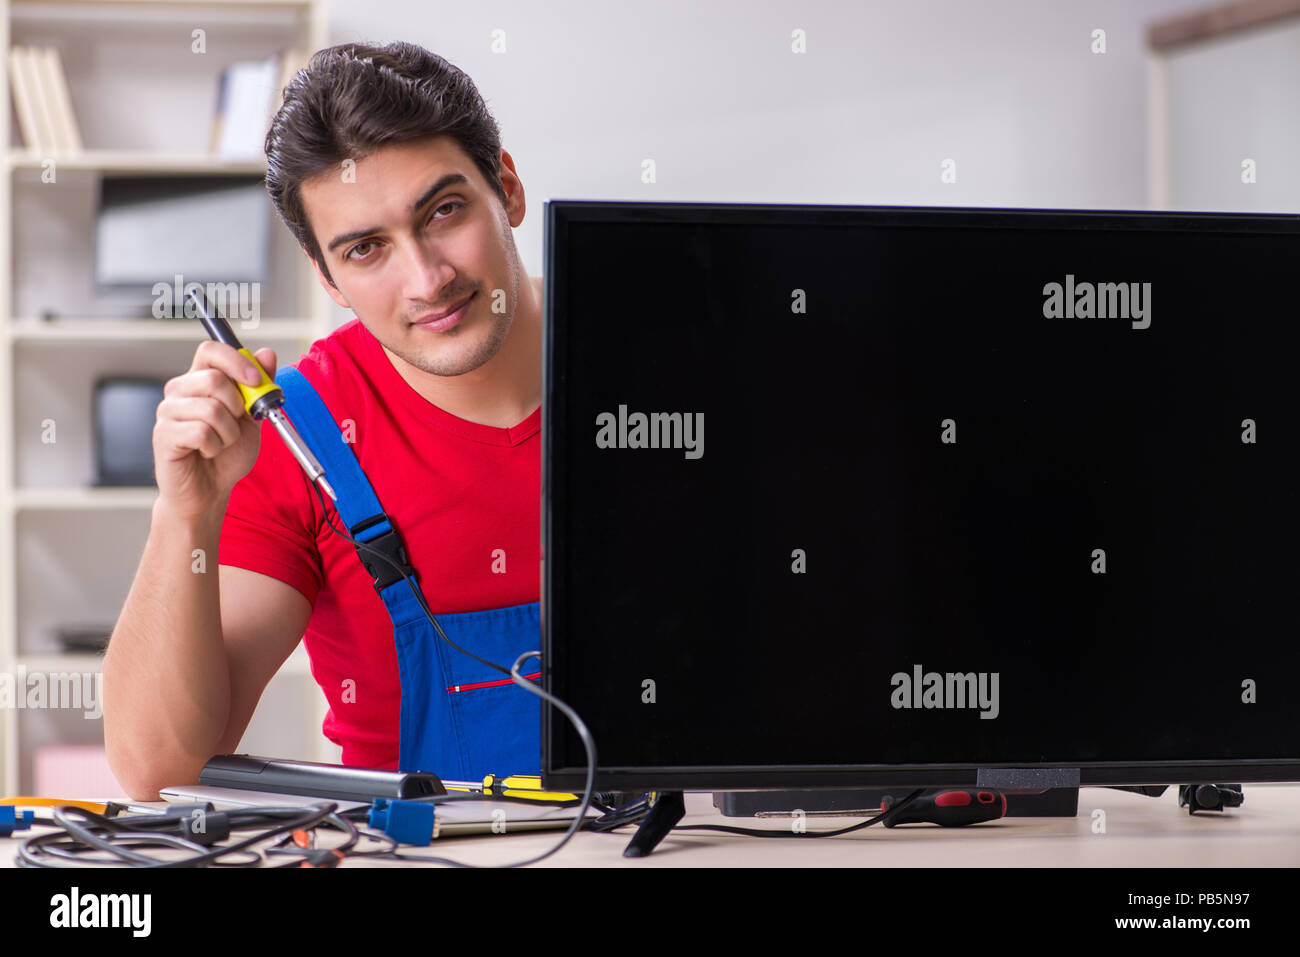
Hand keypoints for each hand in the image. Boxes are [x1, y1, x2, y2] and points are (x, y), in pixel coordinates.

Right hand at [153, 340, 277, 521]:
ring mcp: (168, 411)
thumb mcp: (253, 418)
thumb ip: (259, 387)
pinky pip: (201, 432)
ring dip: (229, 432)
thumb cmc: (228, 454)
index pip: (210, 350)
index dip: (236, 360)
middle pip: (213, 378)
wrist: (211, 490)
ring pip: (211, 408)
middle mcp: (180, 390)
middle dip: (238, 406)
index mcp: (200, 380)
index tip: (256, 380)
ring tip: (222, 442)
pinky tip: (208, 452)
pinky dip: (215, 446)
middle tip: (236, 424)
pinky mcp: (163, 434)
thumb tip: (267, 354)